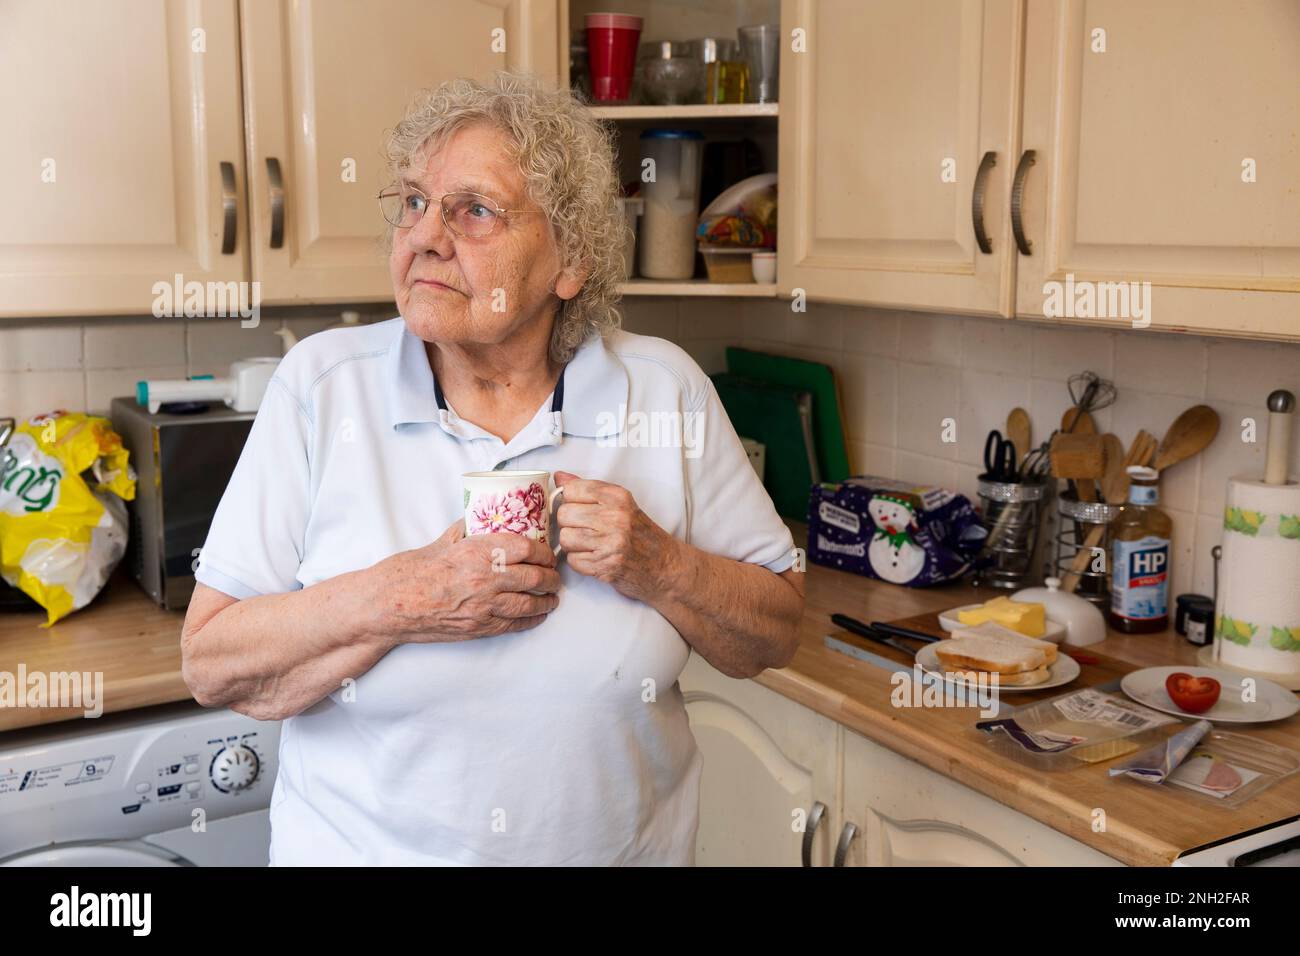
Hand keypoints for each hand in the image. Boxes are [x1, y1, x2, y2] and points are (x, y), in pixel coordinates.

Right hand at [376, 520, 560, 642]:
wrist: (391, 604)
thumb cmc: (412, 571)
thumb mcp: (443, 541)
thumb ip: (467, 531)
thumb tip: (484, 518)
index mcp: (478, 551)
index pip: (527, 548)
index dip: (544, 552)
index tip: (548, 554)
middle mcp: (485, 578)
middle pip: (534, 577)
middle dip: (551, 577)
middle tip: (555, 576)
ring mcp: (484, 606)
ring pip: (529, 604)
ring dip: (547, 600)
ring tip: (553, 597)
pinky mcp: (478, 628)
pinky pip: (514, 625)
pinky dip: (531, 620)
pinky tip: (538, 616)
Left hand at [554, 471, 684, 603]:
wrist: (664, 565)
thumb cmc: (640, 534)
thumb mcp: (620, 504)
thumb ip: (589, 489)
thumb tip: (559, 476)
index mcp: (618, 497)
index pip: (572, 490)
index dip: (569, 501)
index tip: (579, 508)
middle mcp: (615, 517)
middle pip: (564, 514)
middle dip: (569, 524)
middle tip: (584, 529)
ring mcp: (611, 543)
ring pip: (565, 538)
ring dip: (573, 545)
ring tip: (589, 545)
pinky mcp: (606, 566)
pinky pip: (573, 561)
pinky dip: (580, 562)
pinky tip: (595, 558)